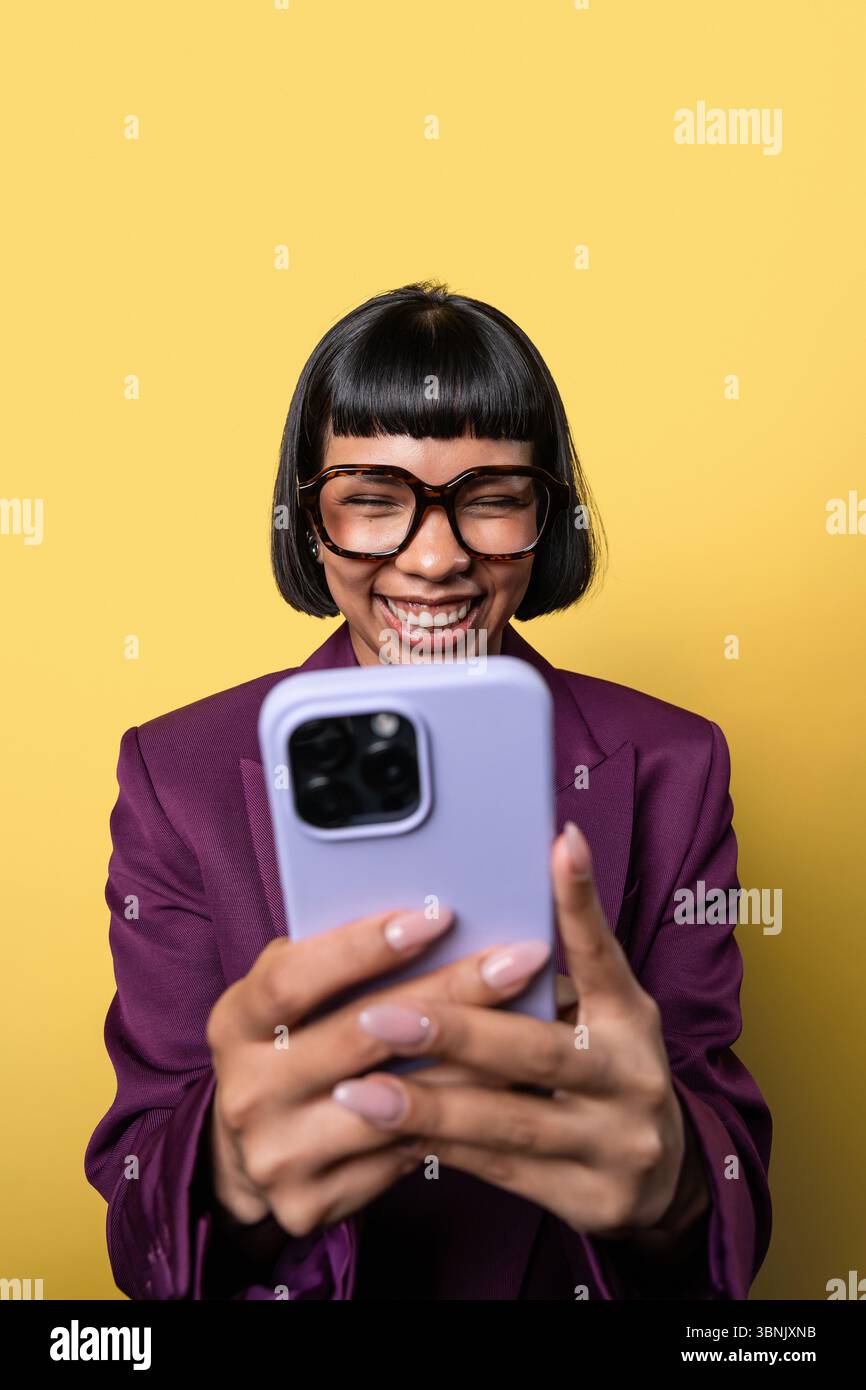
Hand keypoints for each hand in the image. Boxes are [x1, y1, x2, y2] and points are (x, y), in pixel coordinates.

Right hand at [205, 905, 549, 1236]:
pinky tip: (508, 1085)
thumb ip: (334, 957)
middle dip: (450, 992)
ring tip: (534, 1021)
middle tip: (519, 960)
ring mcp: (275, 1154)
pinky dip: (459, 1116)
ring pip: (392, 1102)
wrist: (254, 1150)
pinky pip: (403, 1153)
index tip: (437, 916)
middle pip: (359, 1036)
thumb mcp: (292, 995)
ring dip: (471, 1060)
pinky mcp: (309, 1204)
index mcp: (234, 1023)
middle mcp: (247, 1091)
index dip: (362, 947)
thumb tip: (429, 913)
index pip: (293, 979)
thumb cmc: (293, 1041)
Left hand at [330, 821, 709, 1241]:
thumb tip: (487, 899)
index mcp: (631, 1016)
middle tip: (378, 1016)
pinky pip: (497, 1169)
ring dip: (425, 1103)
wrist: (661, 1177)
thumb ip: (553, 970)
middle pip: (537, 1051)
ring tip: (356, 1088)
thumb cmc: (607, 1069)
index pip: (601, 950)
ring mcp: (616, 1144)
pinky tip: (386, 1131)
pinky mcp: (590, 1200)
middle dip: (454, 1032)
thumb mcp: (601, 1011)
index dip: (579, 898)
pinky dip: (437, 1147)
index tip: (558, 843)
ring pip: (506, 1120)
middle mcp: (632, 1076)